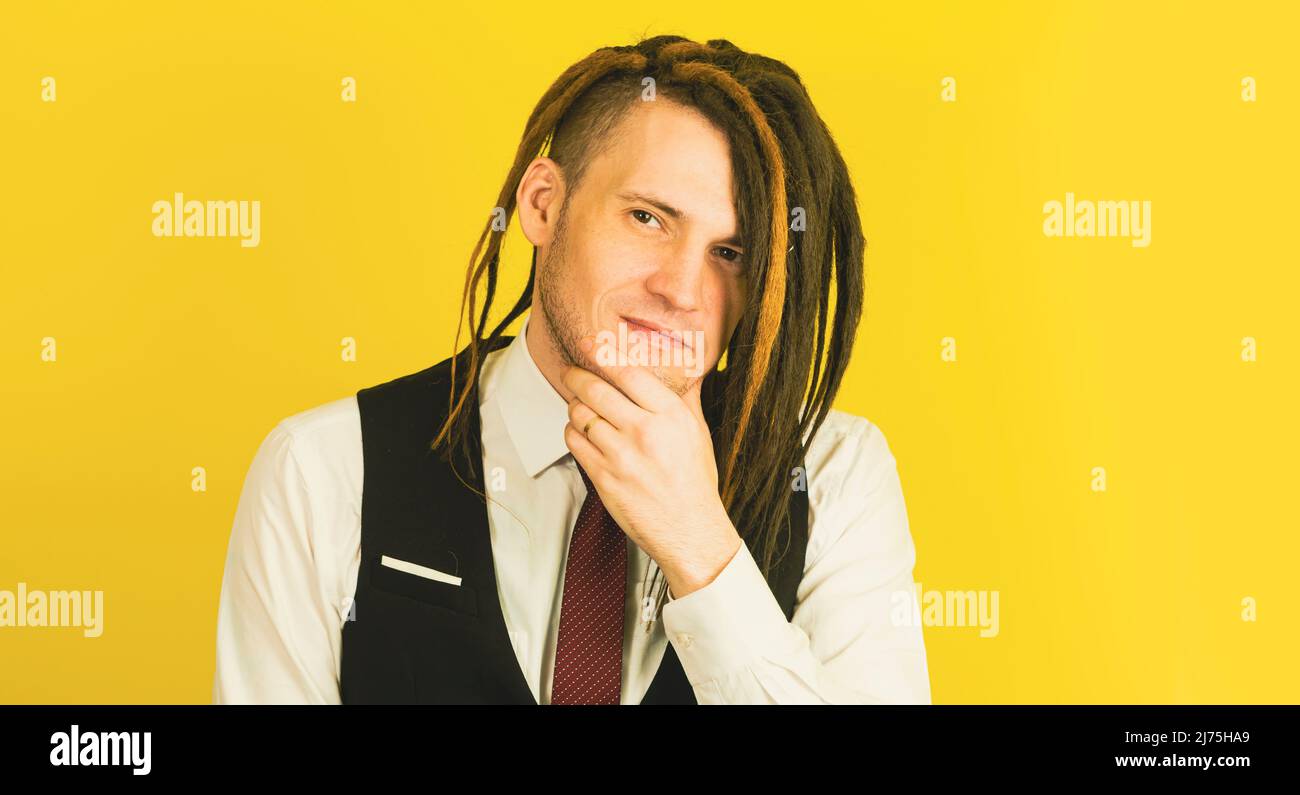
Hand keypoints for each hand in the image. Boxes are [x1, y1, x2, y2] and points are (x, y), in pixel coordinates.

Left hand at [561, 335, 741, 597]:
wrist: (689, 530)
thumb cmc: (694, 482)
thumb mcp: (698, 434)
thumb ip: (686, 399)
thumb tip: (688, 369)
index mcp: (671, 417)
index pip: (630, 374)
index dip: (606, 356)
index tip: (593, 348)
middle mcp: (645, 432)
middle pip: (597, 390)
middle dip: (578, 376)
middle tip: (571, 371)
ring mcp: (621, 455)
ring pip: (581, 415)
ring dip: (575, 406)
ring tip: (578, 404)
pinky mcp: (604, 477)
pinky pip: (574, 442)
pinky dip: (572, 431)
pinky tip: (579, 431)